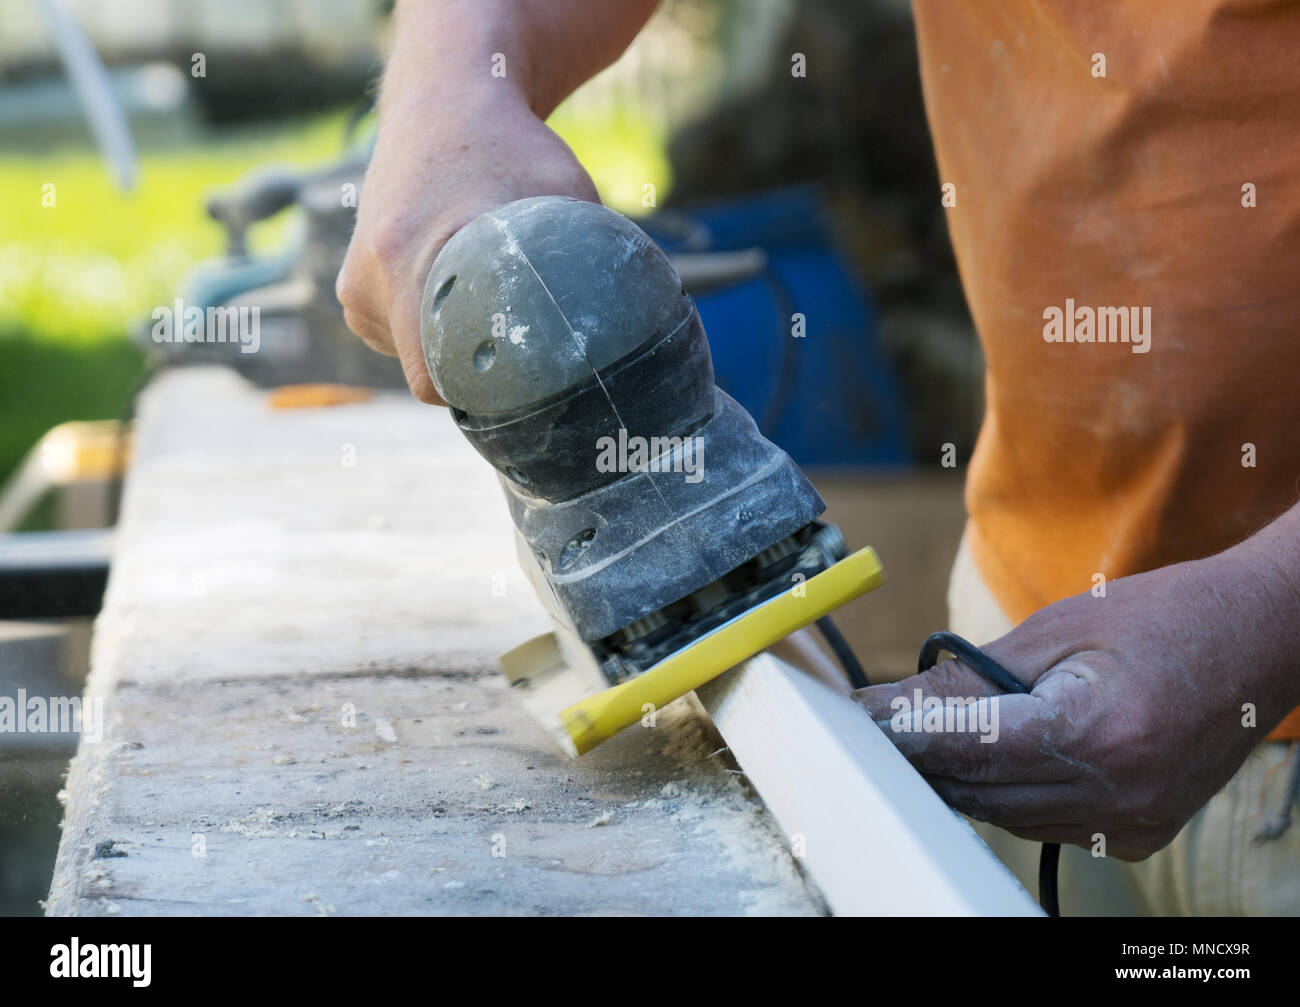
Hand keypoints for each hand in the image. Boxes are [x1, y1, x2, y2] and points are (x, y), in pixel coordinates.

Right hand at [337, 91, 596, 402]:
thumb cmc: (513, 145)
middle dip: (472, 370)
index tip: (519, 388)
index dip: (478, 395)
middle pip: (426, 372)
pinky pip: (397, 335)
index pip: (433, 381)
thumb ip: (590, 257)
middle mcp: (366, 277)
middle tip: (522, 347)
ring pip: (412, 356)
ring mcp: (353, 284)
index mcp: (402, 259)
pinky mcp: (351, 284)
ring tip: (485, 296)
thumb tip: (633, 328)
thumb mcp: (565, 193)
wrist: (444, 99)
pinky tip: (454, 285)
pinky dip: (428, 324)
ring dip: (449, 342)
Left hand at [853, 549, 1297, 860]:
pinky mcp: (1140, 833)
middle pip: (982, 791)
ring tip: (918, 740)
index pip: (972, 746)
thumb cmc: (1163, 617)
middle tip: (873, 731)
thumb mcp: (1060, 630)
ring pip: (1008, 815)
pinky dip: (1008, 794)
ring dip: (960, 780)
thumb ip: (975, 677)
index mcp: (1097, 732)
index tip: (858, 719)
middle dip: (921, 760)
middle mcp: (1117, 792)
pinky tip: (988, 759)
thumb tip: (897, 705)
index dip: (906, 734)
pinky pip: (1046, 823)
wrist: (1261, 640)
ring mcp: (1133, 822)